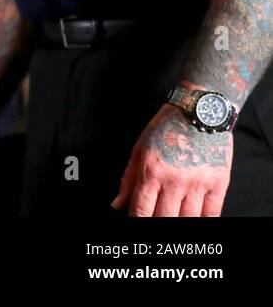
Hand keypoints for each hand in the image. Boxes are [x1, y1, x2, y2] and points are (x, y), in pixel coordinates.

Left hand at [112, 103, 231, 215]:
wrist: (199, 112)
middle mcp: (175, 180)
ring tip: (173, 219)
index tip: (136, 223)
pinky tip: (195, 220)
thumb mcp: (140, 149)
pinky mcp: (219, 183)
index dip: (138, 221)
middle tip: (155, 221)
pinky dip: (203, 221)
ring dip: (179, 223)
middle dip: (157, 224)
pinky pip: (212, 213)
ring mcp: (198, 183)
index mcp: (152, 171)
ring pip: (188, 219)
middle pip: (165, 218)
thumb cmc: (166, 128)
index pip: (142, 209)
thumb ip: (129, 179)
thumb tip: (117, 204)